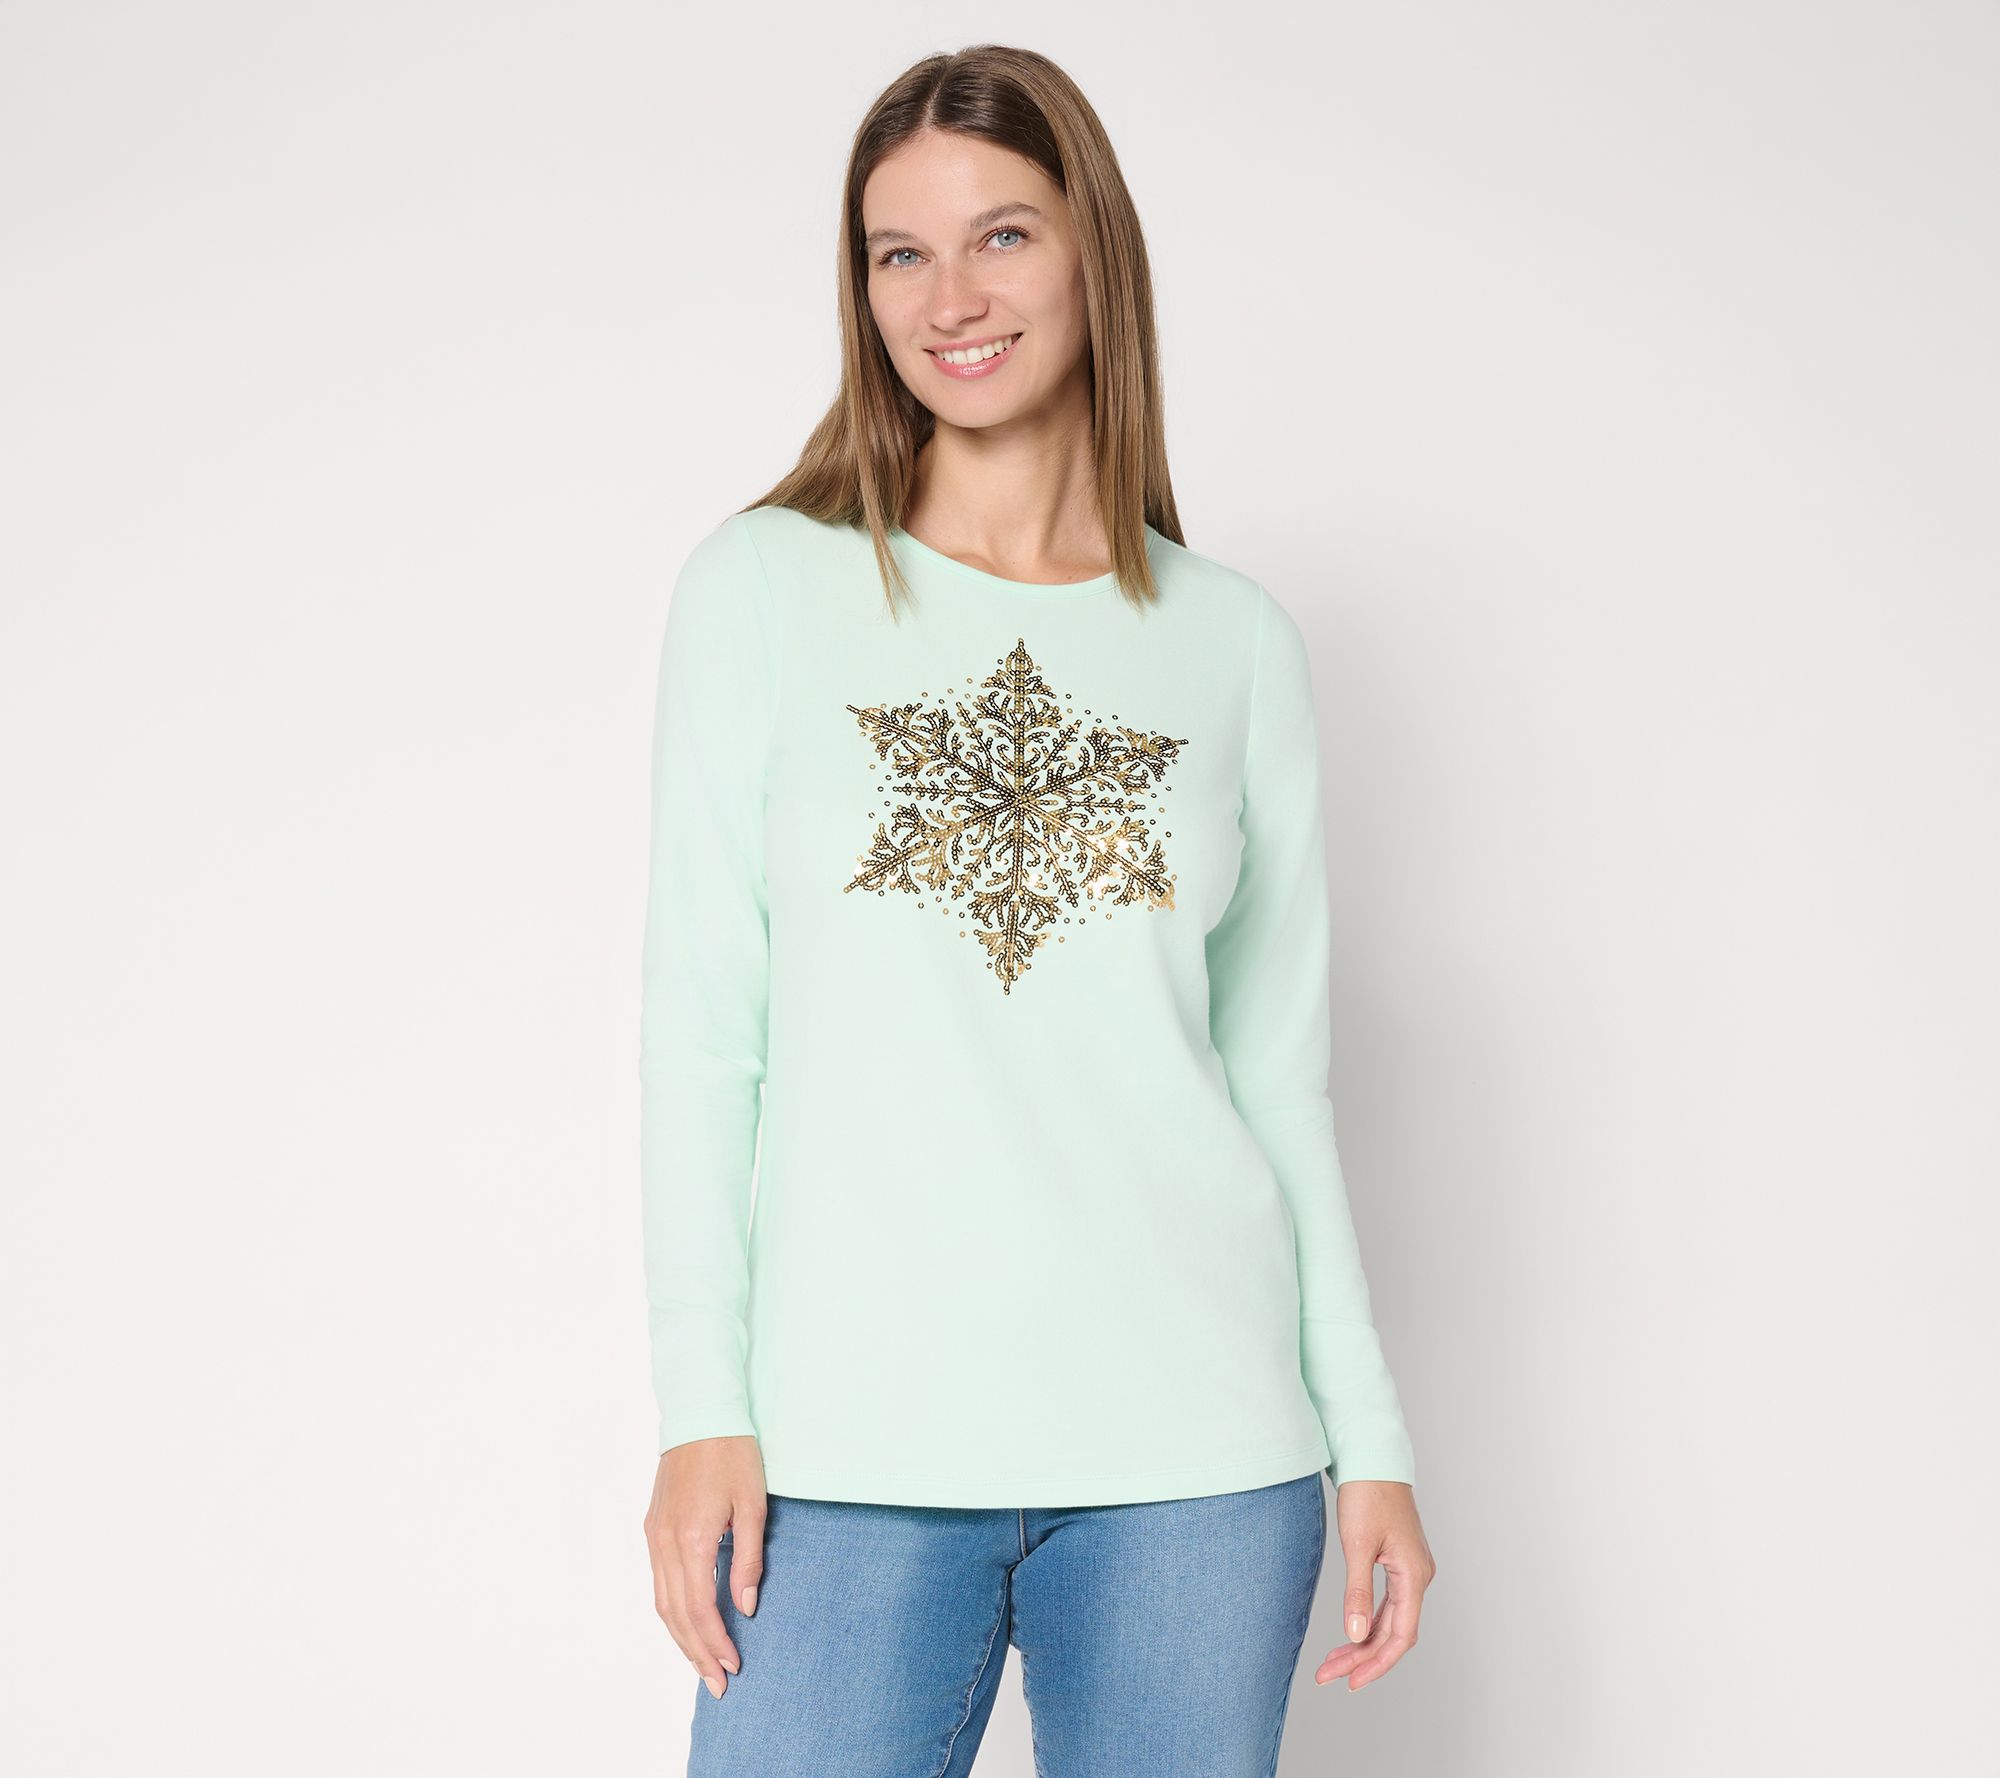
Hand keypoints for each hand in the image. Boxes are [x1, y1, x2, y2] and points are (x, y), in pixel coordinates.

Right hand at [644, 1435, 767, 1698]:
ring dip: (680, 1638)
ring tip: (702, 1665)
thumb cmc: (734, 1454)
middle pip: (675, 1615)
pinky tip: (687, 1625)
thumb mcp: (753, 1504)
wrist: (700, 1413)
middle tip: (717, 1685)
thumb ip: (748, 1558)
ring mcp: (654, 1535)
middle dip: (696, 1653)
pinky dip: (671, 1611)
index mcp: (692, 1537)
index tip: (732, 1667)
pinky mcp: (652, 1527)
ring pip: (661, 1602)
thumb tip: (743, 1606)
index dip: (715, 1643)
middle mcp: (664, 1542)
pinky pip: (658, 1582)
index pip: (699, 1608)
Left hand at [1315, 1479, 1434, 1690]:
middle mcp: (1417, 1576)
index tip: (1351, 1682)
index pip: (1401, 1636)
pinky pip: (1388, 1604)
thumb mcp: (1357, 1544)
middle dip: (1362, 1657)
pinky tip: (1350, 1633)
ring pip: (1390, 1620)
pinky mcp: (1399, 1562)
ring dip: (1363, 1642)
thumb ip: (1358, 1592)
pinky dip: (1368, 1621)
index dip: (1377, 1664)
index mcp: (1413, 1575)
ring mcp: (1410, 1570)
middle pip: (1394, 1633)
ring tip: (1332, 1662)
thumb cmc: (1367, 1494)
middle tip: (1329, 1675)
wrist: (1372, 1457)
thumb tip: (1356, 1633)